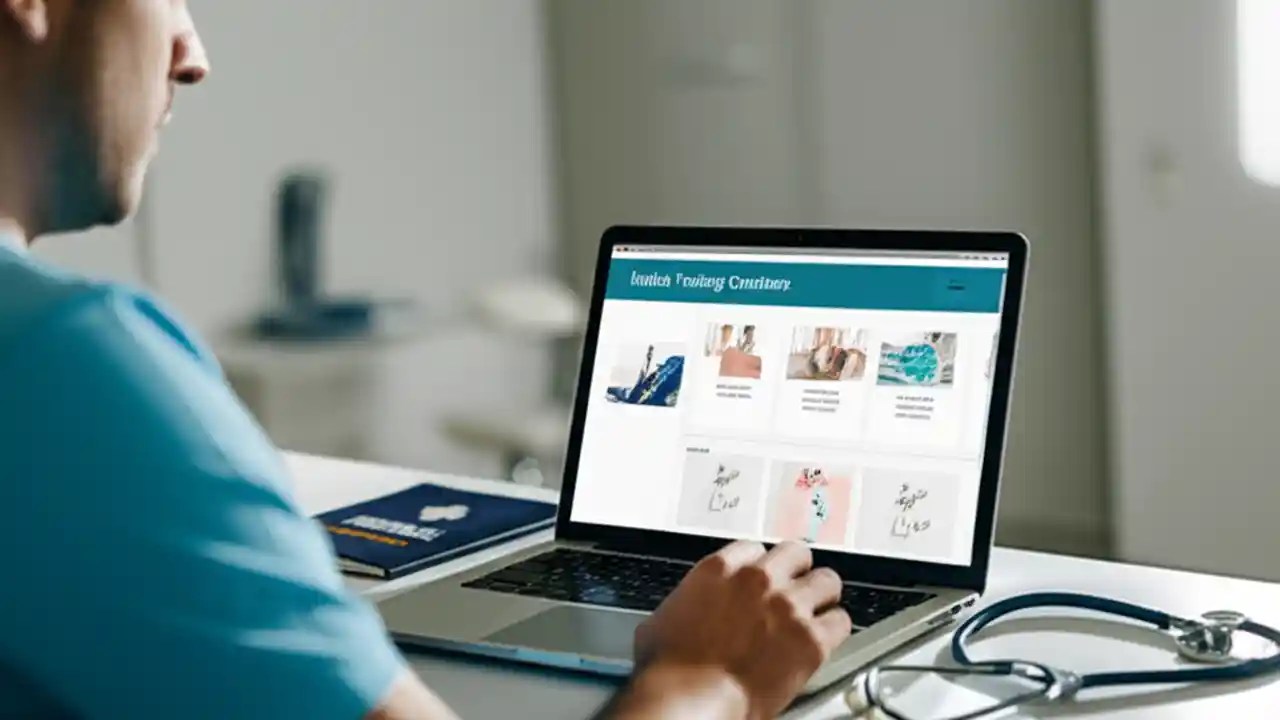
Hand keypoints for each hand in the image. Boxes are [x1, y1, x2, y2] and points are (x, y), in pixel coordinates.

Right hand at [634, 541, 851, 718]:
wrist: (689, 701)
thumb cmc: (669, 670)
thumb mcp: (663, 619)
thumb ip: (687, 603)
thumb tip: (686, 611)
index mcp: (720, 569)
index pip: (755, 548)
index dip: (762, 566)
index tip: (764, 579)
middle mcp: (759, 579)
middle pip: (796, 553)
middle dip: (797, 572)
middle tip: (796, 589)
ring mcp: (789, 606)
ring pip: (827, 580)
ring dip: (822, 596)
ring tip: (818, 611)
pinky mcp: (812, 639)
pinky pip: (841, 621)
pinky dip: (834, 631)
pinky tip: (825, 640)